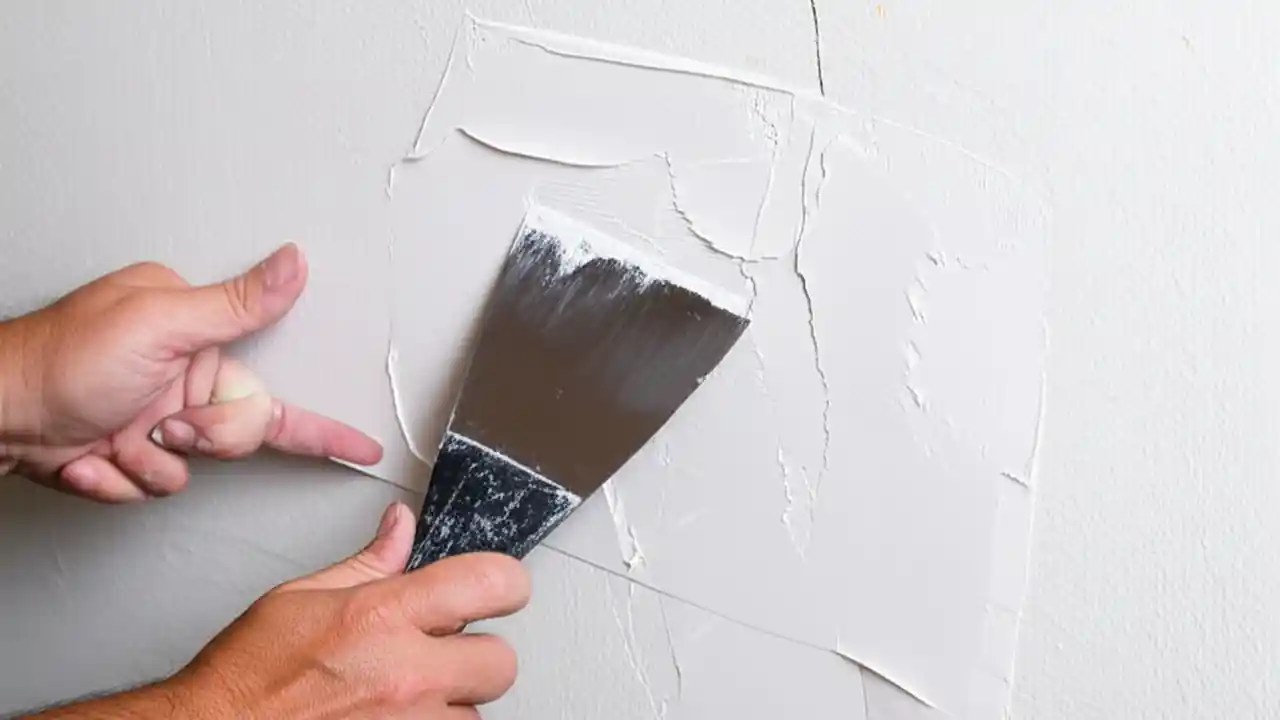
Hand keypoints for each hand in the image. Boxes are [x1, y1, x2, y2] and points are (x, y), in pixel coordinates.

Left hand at [0, 244, 382, 501]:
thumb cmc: (60, 360)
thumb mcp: (160, 325)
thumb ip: (238, 303)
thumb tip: (293, 263)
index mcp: (197, 333)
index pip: (271, 384)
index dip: (321, 427)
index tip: (361, 448)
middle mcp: (182, 375)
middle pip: (239, 434)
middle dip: (202, 438)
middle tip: (164, 423)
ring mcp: (155, 417)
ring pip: (193, 470)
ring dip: (149, 463)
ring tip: (112, 434)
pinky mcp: (130, 453)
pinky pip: (151, 487)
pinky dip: (117, 479)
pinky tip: (90, 453)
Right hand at [27, 503, 530, 718]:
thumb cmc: (246, 677)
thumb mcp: (302, 598)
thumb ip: (369, 564)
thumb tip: (400, 526)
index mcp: (383, 616)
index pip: (492, 583)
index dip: (503, 583)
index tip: (498, 589)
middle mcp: (407, 674)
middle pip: (502, 661)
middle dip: (476, 655)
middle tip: (441, 653)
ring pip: (476, 714)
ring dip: (451, 703)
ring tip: (402, 694)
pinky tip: (395, 716)